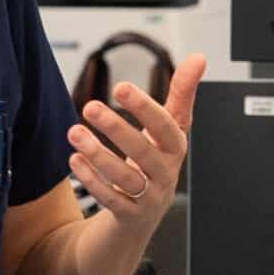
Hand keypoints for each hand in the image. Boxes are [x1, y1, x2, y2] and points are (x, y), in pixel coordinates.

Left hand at [66, 55, 204, 237]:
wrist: (140, 217)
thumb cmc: (153, 165)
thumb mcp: (167, 130)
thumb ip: (181, 94)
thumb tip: (199, 57)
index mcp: (175, 149)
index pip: (166, 127)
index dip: (145, 108)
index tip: (121, 87)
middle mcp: (165, 174)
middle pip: (144, 152)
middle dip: (117, 128)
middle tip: (90, 106)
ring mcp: (149, 198)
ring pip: (125, 178)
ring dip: (98, 154)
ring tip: (74, 132)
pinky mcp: (129, 216)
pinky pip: (111, 199)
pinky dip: (92, 180)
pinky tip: (75, 159)